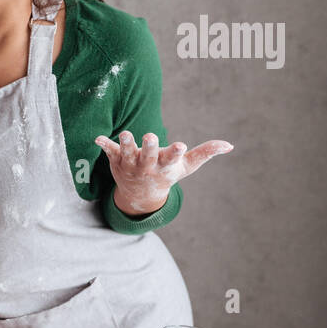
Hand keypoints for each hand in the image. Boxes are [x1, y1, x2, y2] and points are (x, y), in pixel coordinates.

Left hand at [94, 130, 232, 215]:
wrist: (140, 194)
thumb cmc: (167, 174)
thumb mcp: (187, 166)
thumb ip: (206, 153)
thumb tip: (229, 145)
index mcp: (165, 166)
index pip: (172, 159)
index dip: (176, 153)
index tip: (180, 146)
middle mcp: (147, 166)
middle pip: (148, 156)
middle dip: (149, 147)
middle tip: (150, 136)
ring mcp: (131, 164)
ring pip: (127, 153)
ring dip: (126, 144)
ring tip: (126, 133)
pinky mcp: (117, 160)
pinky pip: (109, 152)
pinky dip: (104, 145)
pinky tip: (97, 138)